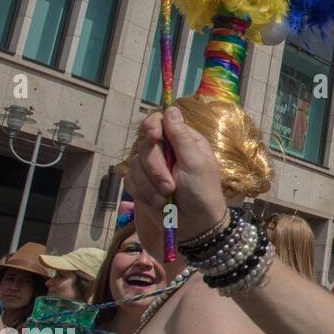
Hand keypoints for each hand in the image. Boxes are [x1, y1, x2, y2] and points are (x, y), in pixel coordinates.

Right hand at [124, 108, 227, 242]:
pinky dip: (143, 193)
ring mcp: (152, 168)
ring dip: (150, 184)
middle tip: (170, 186)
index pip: (159, 122)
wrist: (195, 225)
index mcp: (183, 141)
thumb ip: (181, 136)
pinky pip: (130, 181)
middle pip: (144, 145)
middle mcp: (166, 151)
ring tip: (167, 197)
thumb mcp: (196, 162)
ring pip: (135, 164)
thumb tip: (171, 109)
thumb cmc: (202, 192)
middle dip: (155, 168)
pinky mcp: (141, 184)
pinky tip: (158, 202)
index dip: (152, 127)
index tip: (153, 137)